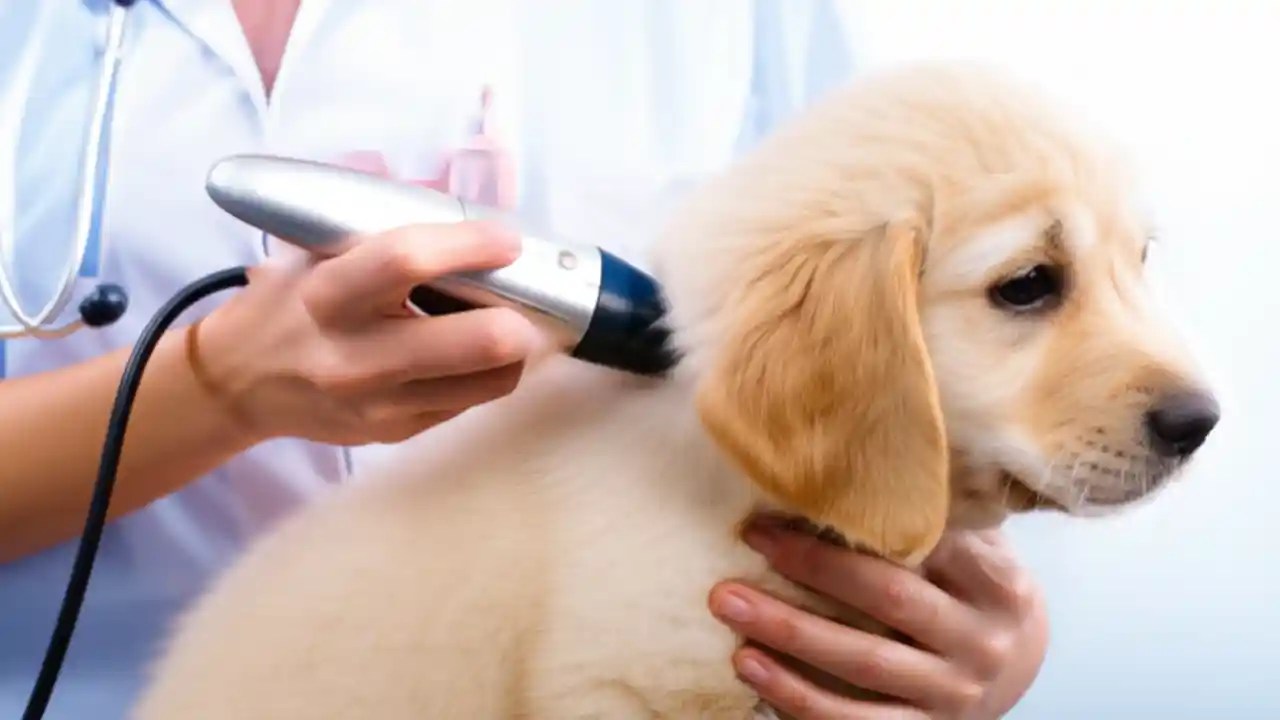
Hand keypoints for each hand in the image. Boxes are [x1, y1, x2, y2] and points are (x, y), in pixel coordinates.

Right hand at [194, 221, 538, 444]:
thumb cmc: (289, 301)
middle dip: (519, 317)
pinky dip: (487, 373)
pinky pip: (470, 401)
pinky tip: (475, 352)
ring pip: (489, 380)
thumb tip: (453, 192)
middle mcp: (355, 354)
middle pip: (474, 340)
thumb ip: (375, 220)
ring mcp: (380, 402)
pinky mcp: (397, 431)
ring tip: (510, 322)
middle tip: (526, 296)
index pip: (407, 260)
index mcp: (329, 292)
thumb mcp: (313, 249)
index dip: (469, 244)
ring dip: (516, 350)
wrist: (239, 382)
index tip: (507, 237)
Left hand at [709, 521, 1047, 718]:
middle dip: (814, 566)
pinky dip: (797, 694)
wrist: (1022, 666)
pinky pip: (853, 719)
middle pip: (889, 597)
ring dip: (790, 632)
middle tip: (751, 536)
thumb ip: (938, 513)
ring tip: (730, 602)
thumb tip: (855, 460)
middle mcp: (982, 642)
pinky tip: (749, 665)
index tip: (800, 492)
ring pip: (863, 661)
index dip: (864, 519)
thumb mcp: (978, 546)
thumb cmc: (977, 588)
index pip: (928, 541)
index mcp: (998, 584)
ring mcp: (954, 694)